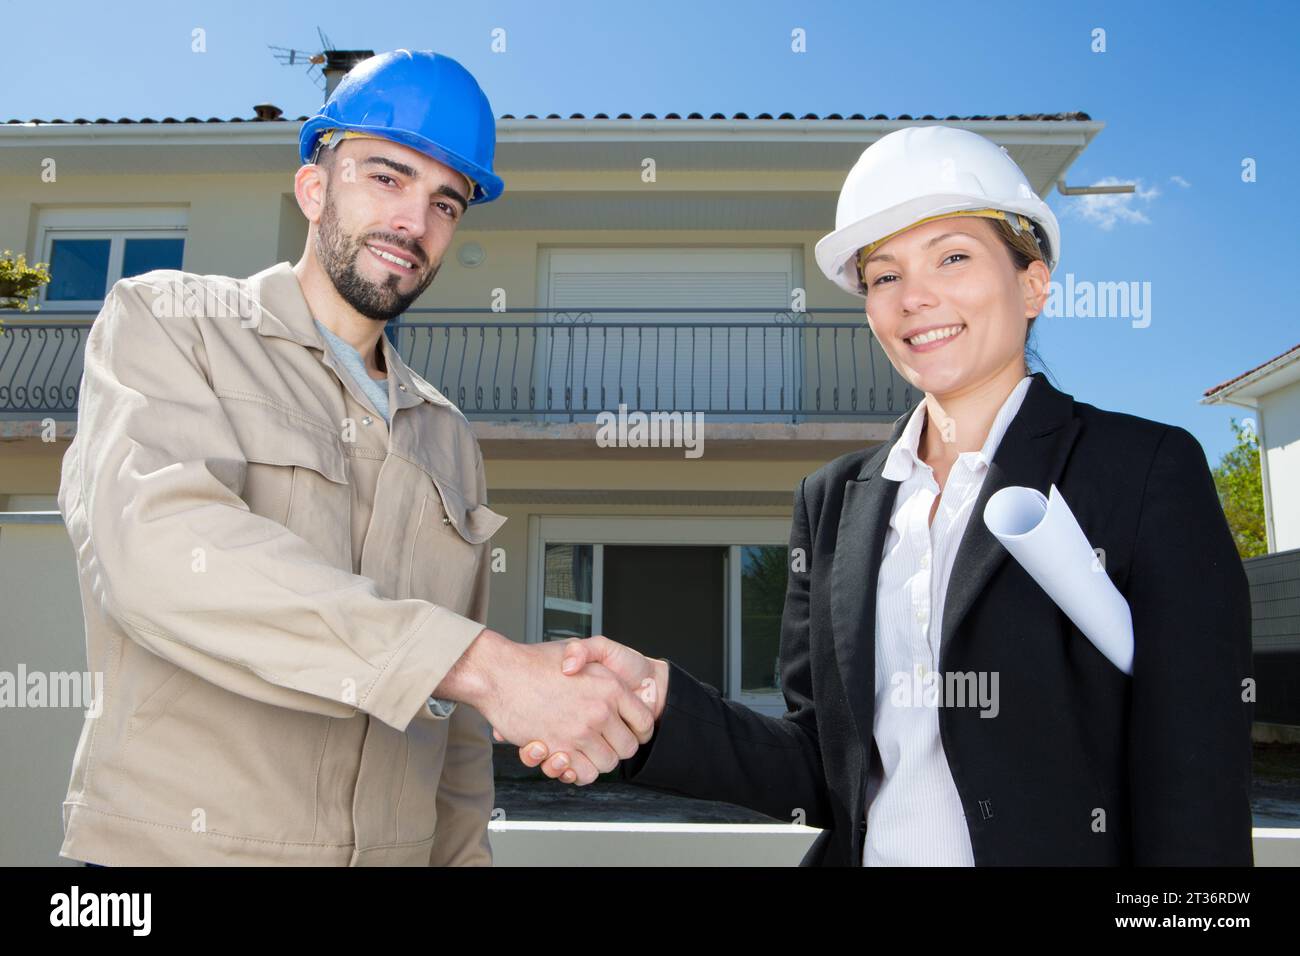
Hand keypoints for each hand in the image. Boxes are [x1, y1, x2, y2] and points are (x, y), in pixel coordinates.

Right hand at [491, 636, 668, 783]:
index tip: (630, 731)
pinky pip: (584, 774)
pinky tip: (571, 759)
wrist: (500, 672)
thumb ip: (597, 661)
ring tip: (585, 750)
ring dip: (598, 761)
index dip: (640, 730)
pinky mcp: (559, 749)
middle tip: (605, 741)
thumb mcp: (575, 648)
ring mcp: (580, 732)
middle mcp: (600, 711)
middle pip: (628, 747)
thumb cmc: (534, 661)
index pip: (644, 721)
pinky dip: (579, 772)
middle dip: (618, 748)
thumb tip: (609, 679)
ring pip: (608, 764)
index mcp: (610, 687)